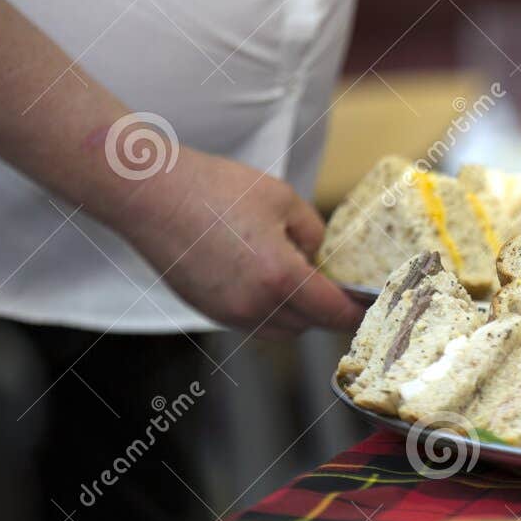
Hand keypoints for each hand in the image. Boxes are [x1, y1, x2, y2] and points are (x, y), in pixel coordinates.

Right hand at [104, 149, 364, 337]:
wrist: (150, 195)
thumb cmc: (214, 190)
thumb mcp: (282, 199)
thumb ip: (313, 232)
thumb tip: (319, 256)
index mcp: (280, 278)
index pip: (333, 312)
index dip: (356, 313)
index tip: (369, 308)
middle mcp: (255, 306)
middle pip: (307, 325)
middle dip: (326, 310)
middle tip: (334, 284)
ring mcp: (228, 313)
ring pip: (279, 329)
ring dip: (296, 313)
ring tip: (297, 279)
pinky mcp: (206, 311)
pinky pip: (251, 322)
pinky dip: (267, 309)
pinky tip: (263, 278)